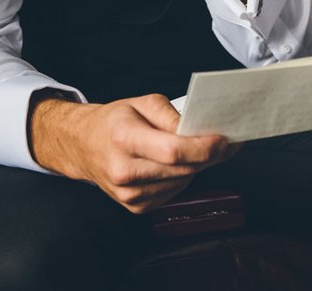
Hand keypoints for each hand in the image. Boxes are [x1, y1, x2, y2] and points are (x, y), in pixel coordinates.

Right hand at [29, 93, 239, 213]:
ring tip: (200, 149)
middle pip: (182, 170)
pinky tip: (177, 165)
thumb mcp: (142, 103)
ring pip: (182, 183)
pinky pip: (173, 193)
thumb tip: (199, 130)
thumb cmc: (116, 121)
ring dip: (197, 167)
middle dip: (210, 156)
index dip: (204, 147)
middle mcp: (123, 171)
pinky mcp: (134, 207)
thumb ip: (172, 115)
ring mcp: (128, 195)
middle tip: (227, 142)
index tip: (226, 140)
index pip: (173, 151)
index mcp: (124, 139)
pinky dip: (182, 178)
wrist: (84, 146)